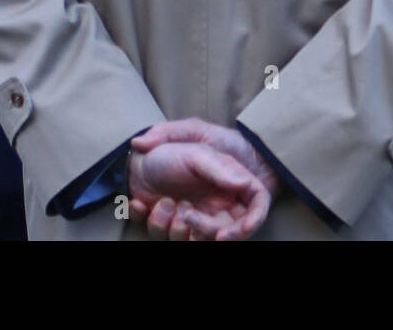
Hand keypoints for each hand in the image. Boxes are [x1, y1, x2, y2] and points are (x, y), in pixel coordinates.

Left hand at [128, 118, 278, 240]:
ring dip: (174, 226)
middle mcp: (215, 205)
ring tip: (164, 201)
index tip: (227, 233)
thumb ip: (221, 169)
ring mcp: (193, 217)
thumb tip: (246, 183)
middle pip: (225, 231)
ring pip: (194, 240)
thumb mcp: (197, 155)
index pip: (256, 206)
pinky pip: (165, 237)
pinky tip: (142, 205)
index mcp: (229, 185)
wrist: (137, 159)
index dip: (251, 222)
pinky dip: (153, 223)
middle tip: (187, 215)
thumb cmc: (171, 153)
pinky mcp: (170, 225)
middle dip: (205, 229)